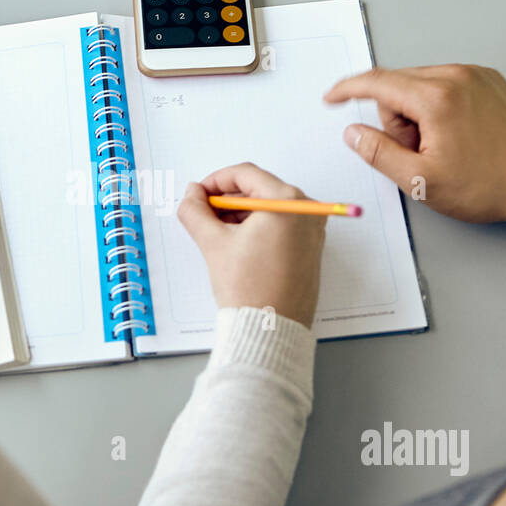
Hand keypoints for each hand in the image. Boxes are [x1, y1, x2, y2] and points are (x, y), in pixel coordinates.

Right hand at [178, 162, 325, 326]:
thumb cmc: (250, 290)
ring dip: (240, 215)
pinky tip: (237, 245)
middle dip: (227, 200)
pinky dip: (258, 228)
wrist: (270, 331)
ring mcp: (313, 230)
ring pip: (269, 208)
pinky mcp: (311, 248)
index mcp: (287, 202)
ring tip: (217, 234)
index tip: (198, 194)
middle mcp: (307, 211)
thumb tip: (192, 195)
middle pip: (259, 189)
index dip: (215, 181)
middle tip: (204, 215)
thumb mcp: (213, 243)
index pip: (245, 174)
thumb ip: (196, 211)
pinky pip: (281, 225)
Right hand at [325, 65, 505, 227]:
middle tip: (417, 153)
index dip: (346, 90)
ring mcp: (474, 75)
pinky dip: (437, 109)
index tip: (332, 98)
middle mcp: (455, 76)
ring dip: (417, 115)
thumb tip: (354, 133)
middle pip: (397, 86)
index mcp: (436, 98)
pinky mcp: (487, 81)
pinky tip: (456, 136)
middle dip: (395, 120)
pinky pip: (443, 86)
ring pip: (419, 86)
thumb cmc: (491, 184)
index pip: (375, 82)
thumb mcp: (420, 181)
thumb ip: (378, 153)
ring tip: (441, 148)